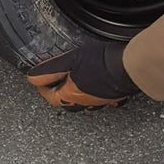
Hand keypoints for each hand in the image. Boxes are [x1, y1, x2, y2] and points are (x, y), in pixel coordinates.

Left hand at [25, 41, 139, 109]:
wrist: (130, 67)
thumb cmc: (103, 62)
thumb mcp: (70, 60)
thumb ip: (49, 70)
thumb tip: (32, 77)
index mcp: (70, 95)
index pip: (49, 96)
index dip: (41, 86)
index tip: (39, 79)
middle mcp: (83, 102)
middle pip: (64, 102)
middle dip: (56, 92)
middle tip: (54, 82)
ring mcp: (99, 101)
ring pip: (81, 103)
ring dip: (74, 94)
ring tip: (73, 83)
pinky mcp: (112, 98)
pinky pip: (98, 100)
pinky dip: (92, 94)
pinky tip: (95, 87)